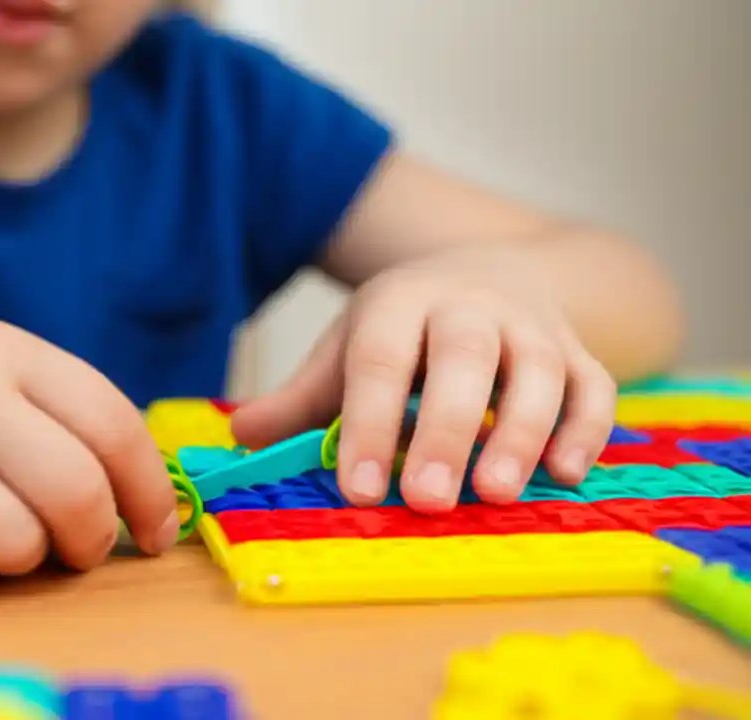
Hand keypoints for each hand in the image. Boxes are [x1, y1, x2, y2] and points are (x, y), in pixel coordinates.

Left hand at [231, 246, 616, 512]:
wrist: (494, 268)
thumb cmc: (408, 328)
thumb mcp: (351, 346)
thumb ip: (303, 396)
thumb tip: (243, 438)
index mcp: (399, 303)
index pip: (380, 360)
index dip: (369, 423)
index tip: (358, 489)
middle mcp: (469, 306)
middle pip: (462, 358)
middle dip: (445, 430)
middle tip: (427, 499)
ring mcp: (531, 326)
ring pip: (537, 371)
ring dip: (520, 432)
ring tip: (496, 493)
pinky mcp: (579, 352)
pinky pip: (593, 387)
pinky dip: (585, 430)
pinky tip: (563, 475)